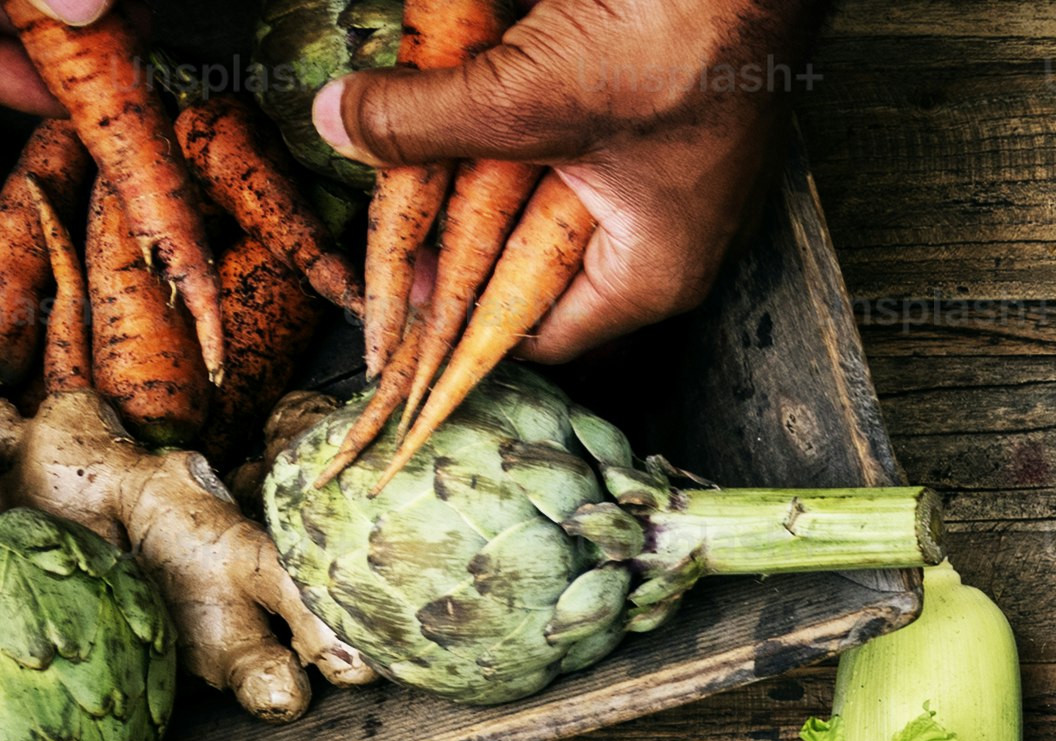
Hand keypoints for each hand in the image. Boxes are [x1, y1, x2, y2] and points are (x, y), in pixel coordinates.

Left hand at [297, 0, 817, 357]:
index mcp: (649, 272)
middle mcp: (652, 236)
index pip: (538, 334)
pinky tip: (454, 91)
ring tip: (405, 149)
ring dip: (470, 168)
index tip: (389, 288)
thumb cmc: (680, 50)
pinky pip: (553, 139)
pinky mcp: (635, 117)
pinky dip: (501, 120)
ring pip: (533, 193)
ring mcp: (648, 174)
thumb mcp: (529, 97)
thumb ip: (424, 120)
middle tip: (384, 207)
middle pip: (525, 259)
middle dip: (452, 232)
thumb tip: (334, 122)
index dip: (457, 319)